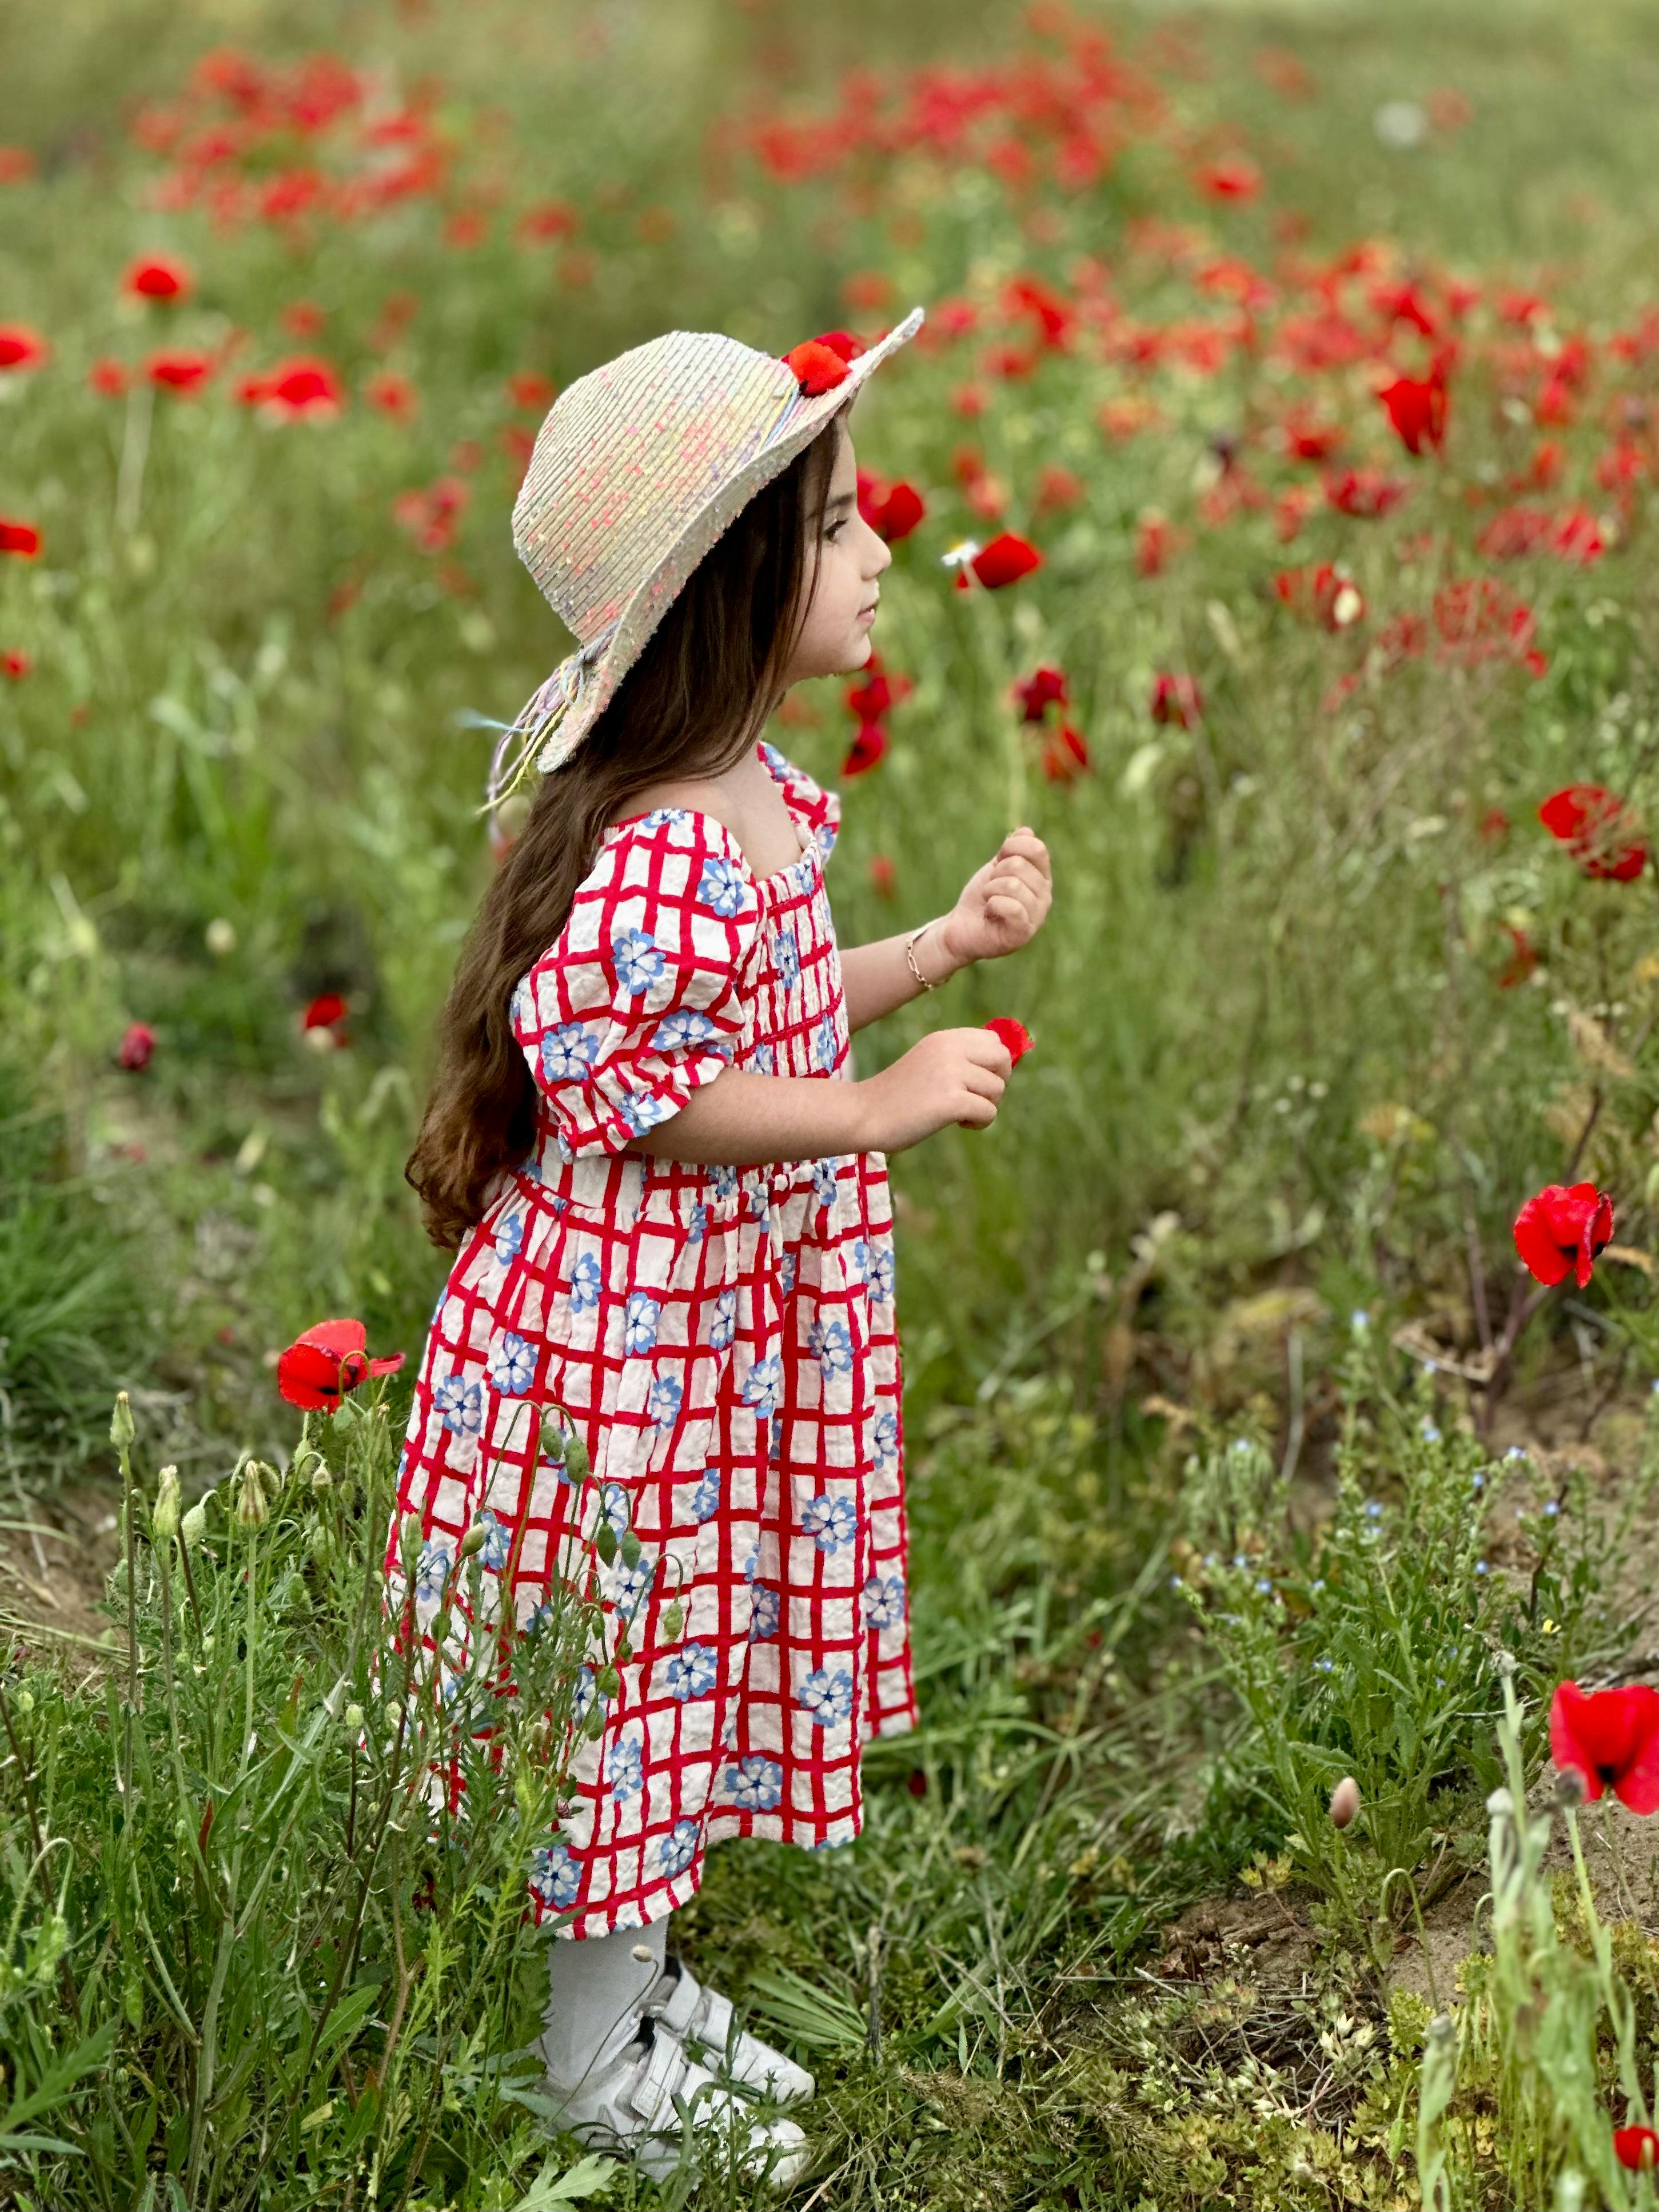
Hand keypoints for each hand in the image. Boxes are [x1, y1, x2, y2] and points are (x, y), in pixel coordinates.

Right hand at [856, 1027, 1011, 1153]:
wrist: (863, 1114)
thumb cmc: (896, 1097)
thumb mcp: (928, 1064)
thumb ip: (958, 1059)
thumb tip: (1005, 1064)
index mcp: (944, 1039)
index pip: (994, 1040)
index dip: (994, 1064)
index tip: (978, 1083)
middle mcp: (949, 1049)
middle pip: (1003, 1059)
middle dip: (998, 1082)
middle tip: (977, 1099)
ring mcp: (950, 1073)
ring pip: (997, 1089)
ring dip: (986, 1107)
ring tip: (960, 1115)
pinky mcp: (951, 1100)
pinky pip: (988, 1111)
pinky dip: (979, 1124)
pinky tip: (958, 1124)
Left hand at [936, 828, 1052, 969]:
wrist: (962, 928)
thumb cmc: (981, 898)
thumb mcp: (995, 868)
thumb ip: (1011, 850)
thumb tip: (1026, 831)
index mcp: (1041, 878)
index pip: (1037, 849)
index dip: (1011, 847)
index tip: (997, 860)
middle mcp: (1045, 896)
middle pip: (1019, 865)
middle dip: (994, 874)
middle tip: (990, 890)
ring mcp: (1037, 916)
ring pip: (1012, 884)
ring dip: (990, 890)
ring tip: (989, 902)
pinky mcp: (1024, 933)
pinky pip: (1012, 907)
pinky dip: (992, 905)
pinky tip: (990, 913)